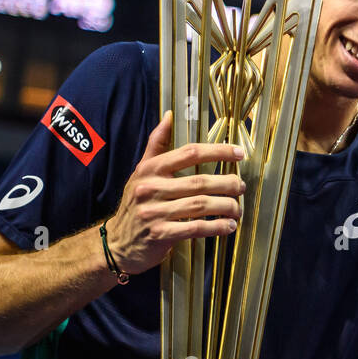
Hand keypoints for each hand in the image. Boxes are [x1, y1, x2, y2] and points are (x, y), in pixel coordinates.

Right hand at [104, 111, 246, 275]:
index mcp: (150, 169)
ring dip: (226, 207)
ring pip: (200, 205)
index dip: (218, 151)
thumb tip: (169, 115)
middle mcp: (150, 188)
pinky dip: (216, 227)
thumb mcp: (141, 172)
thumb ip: (156, 145)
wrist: (116, 243)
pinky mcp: (160, 234)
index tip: (239, 153)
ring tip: (238, 209)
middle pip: (199, 182)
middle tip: (241, 187)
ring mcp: (154, 212)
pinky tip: (228, 226)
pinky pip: (195, 228)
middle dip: (227, 184)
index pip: (189, 153)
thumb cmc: (135, 205)